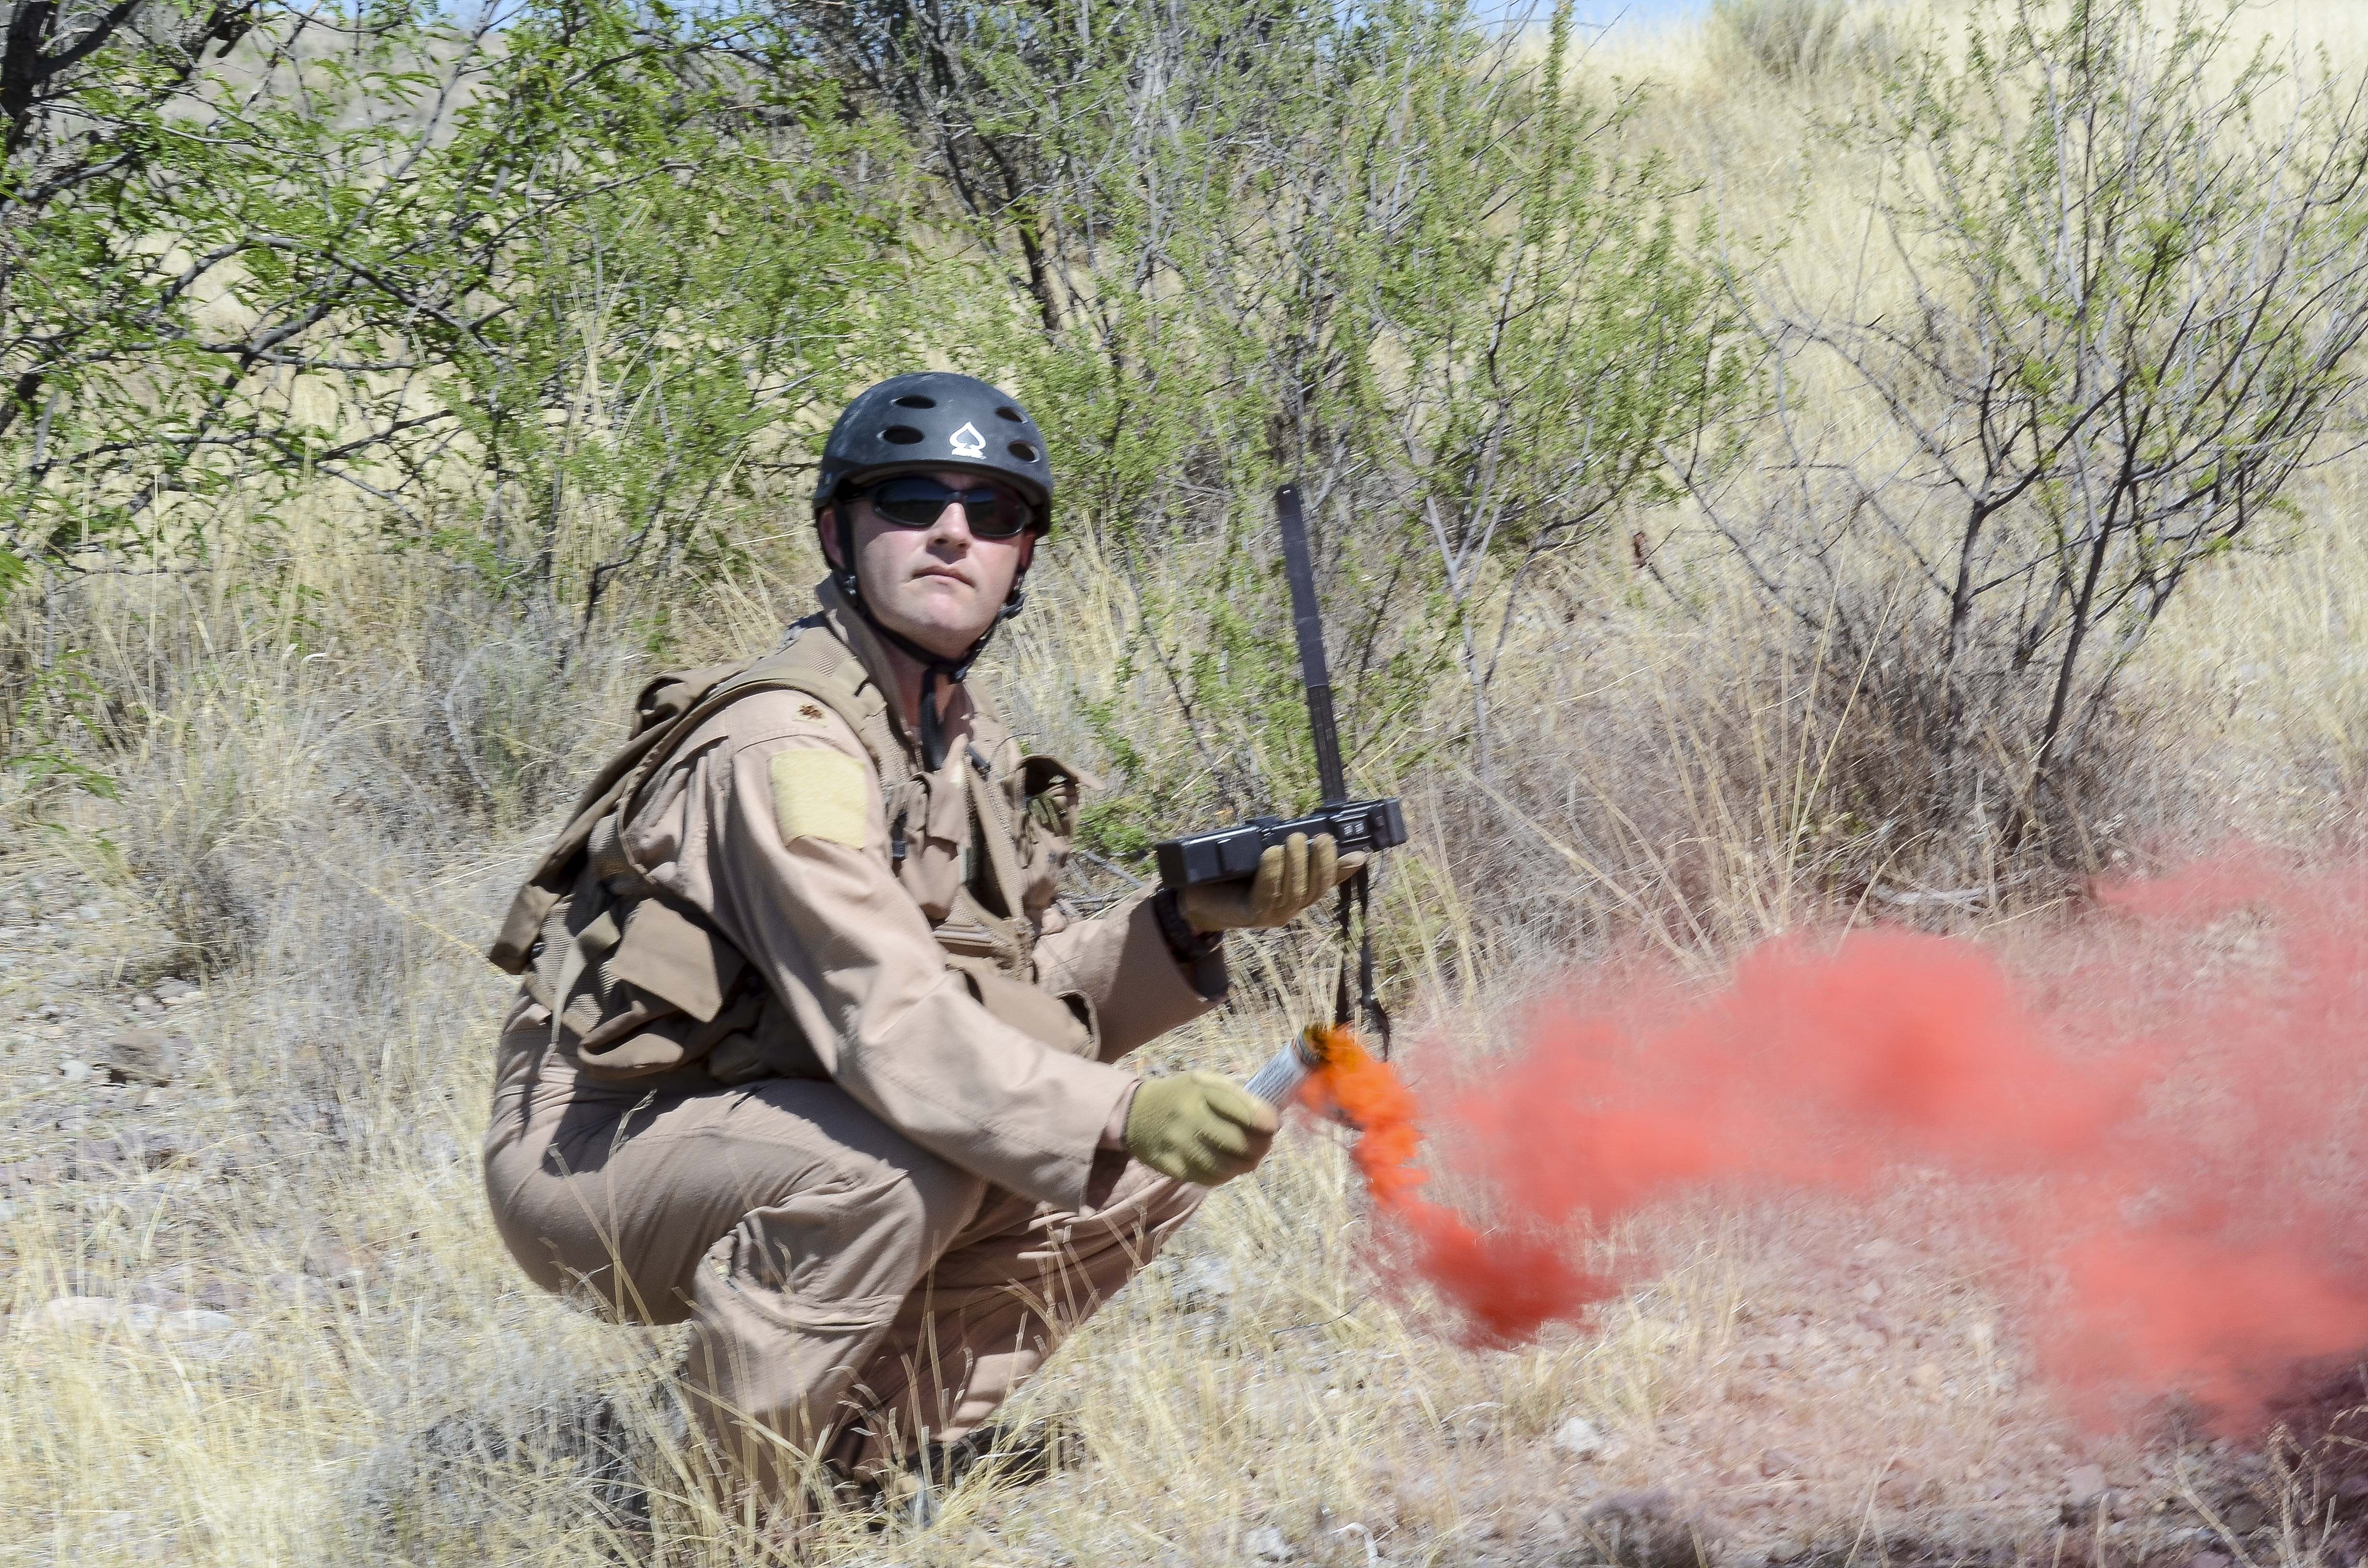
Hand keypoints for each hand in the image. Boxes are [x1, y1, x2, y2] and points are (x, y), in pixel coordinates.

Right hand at [1122, 1071, 1278, 1186]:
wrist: (1134, 1113)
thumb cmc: (1181, 1095)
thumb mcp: (1205, 1082)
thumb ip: (1236, 1096)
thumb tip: (1271, 1119)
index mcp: (1203, 1089)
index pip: (1247, 1110)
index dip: (1267, 1122)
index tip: (1272, 1126)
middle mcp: (1190, 1115)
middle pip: (1240, 1143)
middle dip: (1261, 1147)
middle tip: (1264, 1145)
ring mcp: (1180, 1143)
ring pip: (1227, 1166)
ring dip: (1247, 1165)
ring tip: (1250, 1159)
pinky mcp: (1172, 1166)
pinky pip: (1209, 1179)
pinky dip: (1226, 1176)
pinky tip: (1227, 1167)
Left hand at [1178, 831, 1367, 932]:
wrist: (1197, 894)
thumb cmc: (1234, 873)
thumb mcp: (1267, 857)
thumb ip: (1292, 850)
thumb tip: (1321, 833)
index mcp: (1297, 894)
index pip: (1327, 884)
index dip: (1343, 870)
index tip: (1357, 853)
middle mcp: (1289, 908)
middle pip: (1315, 890)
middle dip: (1321, 863)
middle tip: (1317, 837)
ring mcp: (1271, 915)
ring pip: (1294, 893)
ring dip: (1297, 864)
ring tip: (1294, 839)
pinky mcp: (1251, 915)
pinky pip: (1267, 894)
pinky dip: (1272, 872)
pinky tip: (1272, 853)